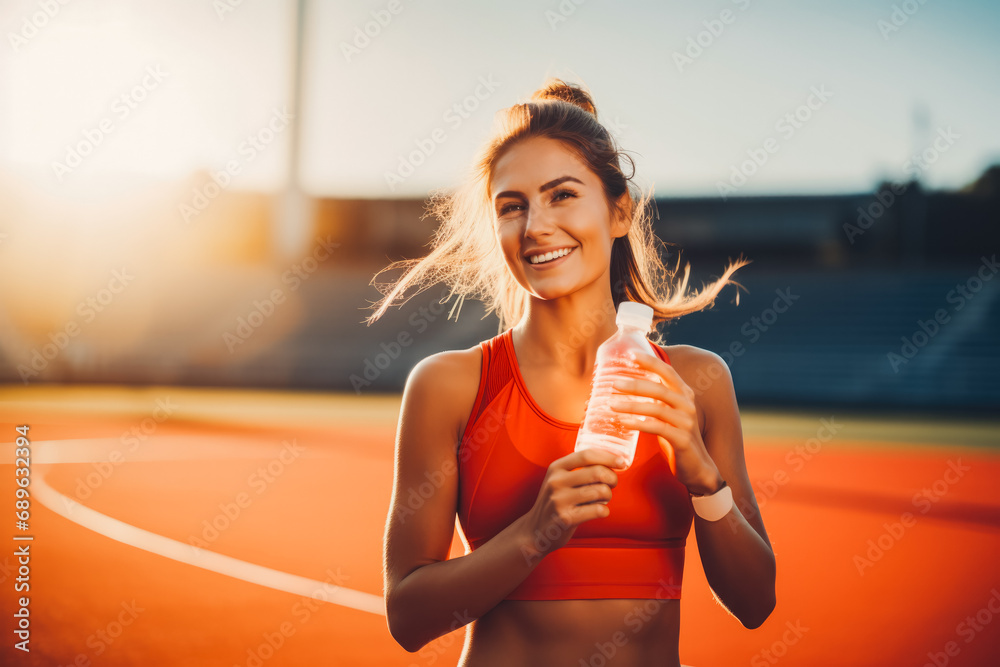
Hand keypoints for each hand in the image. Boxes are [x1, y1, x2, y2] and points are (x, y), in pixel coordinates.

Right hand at [517, 447, 621, 563]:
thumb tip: (612, 462)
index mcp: (556, 468)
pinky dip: (604, 511)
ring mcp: (559, 500)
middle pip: (597, 472)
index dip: (608, 457)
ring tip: (602, 499)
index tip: (621, 462)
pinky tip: (599, 511)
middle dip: (612, 478)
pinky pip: (598, 510)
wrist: (535, 530)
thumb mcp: (559, 480)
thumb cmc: (556, 502)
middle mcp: (556, 481)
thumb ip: (579, 469)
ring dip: (608, 495)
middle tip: (612, 484)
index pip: (586, 455)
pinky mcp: (566, 518)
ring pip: (600, 491)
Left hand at [607, 351, 723, 495]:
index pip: (667, 371)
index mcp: (684, 394)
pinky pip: (658, 428)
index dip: (650, 361)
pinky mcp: (683, 440)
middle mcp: (688, 405)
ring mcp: (687, 422)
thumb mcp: (668, 413)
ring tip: (611, 405)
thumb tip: (628, 383)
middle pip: (659, 388)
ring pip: (656, 408)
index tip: (630, 354)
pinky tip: (623, 422)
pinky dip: (639, 424)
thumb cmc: (676, 437)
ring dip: (632, 405)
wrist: (697, 467)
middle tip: (613, 383)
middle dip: (635, 384)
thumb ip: (656, 399)